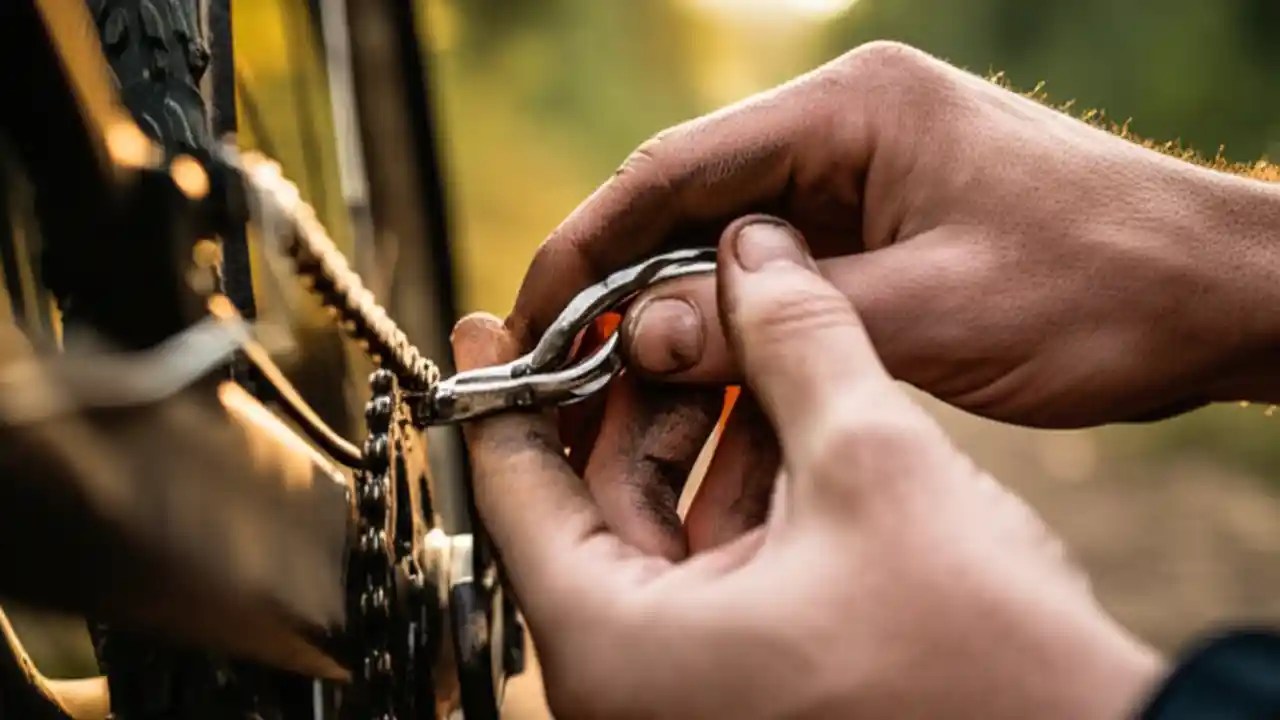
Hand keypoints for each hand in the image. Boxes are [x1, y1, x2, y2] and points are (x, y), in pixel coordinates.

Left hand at [454, 221, 1162, 719]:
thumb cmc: (982, 657)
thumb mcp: (874, 466)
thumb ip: (798, 340)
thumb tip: (753, 251)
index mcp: (618, 646)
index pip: (517, 490)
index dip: (509, 383)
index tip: (495, 315)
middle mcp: (633, 682)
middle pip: (593, 501)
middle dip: (639, 391)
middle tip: (663, 302)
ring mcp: (692, 690)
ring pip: (661, 529)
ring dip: (703, 432)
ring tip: (744, 340)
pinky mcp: (750, 689)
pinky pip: (715, 568)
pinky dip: (744, 490)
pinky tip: (785, 414)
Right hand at [507, 41, 1279, 427]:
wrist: (1214, 295)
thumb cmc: (1102, 286)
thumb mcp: (928, 313)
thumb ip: (772, 323)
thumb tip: (632, 336)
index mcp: (850, 111)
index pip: (672, 168)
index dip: (584, 244)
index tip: (531, 317)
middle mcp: (844, 126)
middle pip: (685, 201)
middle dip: (617, 286)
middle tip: (562, 369)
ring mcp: (861, 170)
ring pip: (725, 241)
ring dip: (674, 312)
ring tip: (619, 392)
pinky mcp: (879, 219)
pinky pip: (777, 269)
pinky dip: (735, 323)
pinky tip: (705, 382)